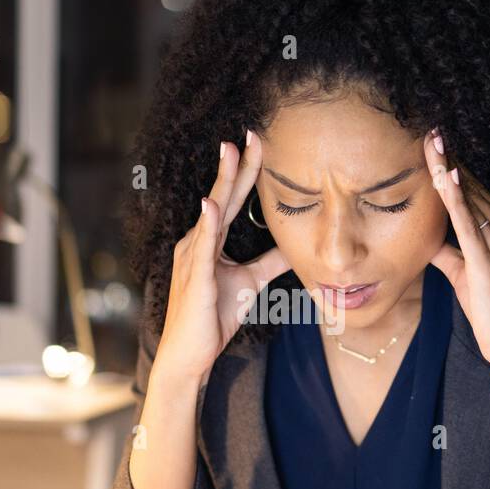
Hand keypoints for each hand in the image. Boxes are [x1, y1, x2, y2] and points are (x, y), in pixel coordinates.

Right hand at [154, 131, 288, 384]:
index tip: (260, 142)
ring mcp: (193, 258)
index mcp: (209, 240)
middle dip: (236, 164)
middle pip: (221, 196)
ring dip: (221, 182)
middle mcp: (197, 242)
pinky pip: (201, 248)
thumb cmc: (213, 318)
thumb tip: (298, 245)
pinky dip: (206, 224)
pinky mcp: (195, 279)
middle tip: (249, 132)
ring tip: (231, 152)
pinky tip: (211, 205)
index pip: (230, 199)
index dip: (246, 171)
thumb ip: (271, 261)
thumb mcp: (250, 283)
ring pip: (210, 213)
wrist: (191, 355)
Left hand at [424, 130, 489, 401]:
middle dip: (450, 157)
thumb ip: (449, 255)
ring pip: (471, 198)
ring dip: (449, 168)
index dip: (454, 166)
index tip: (433, 142)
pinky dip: (455, 198)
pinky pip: (469, 224)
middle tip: (426, 126)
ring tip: (429, 139)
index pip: (476, 192)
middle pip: (474, 187)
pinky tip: (441, 177)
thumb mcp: (468, 279)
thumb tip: (427, 239)